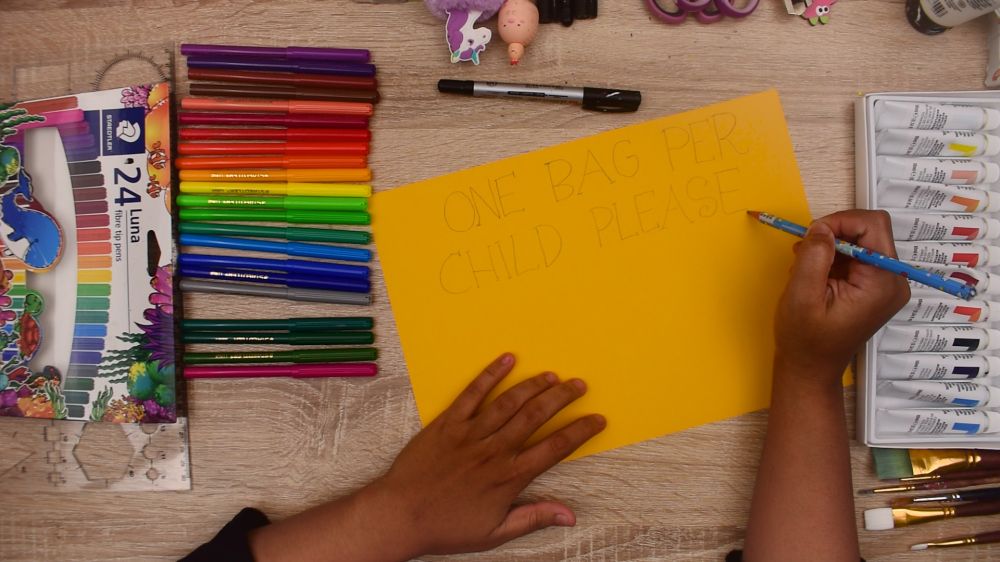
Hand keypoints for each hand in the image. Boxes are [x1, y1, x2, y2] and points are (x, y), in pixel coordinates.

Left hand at [361, 353, 605, 557]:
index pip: (555, 448)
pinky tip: (506, 360)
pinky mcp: (447, 423)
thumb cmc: (446, 527)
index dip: (579, 431)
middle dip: (562, 398)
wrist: (400, 515)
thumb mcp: (494, 534)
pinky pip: (472, 394)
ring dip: (533, 385)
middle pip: (536, 416)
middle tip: (579, 385)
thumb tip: (569, 516)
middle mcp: (493, 451)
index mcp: (509, 478)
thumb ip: (533, 518)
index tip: (597, 419)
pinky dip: (490, 375)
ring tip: (552, 375)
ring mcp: (470, 434)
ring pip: (509, 402)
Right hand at [774, 210, 908, 381]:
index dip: (840, 221)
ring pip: (860, 241)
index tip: (812, 234)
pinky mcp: (874, 287)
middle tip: (805, 250)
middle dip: (833, 233)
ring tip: (805, 268)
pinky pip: (856, 256)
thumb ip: (813, 257)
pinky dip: (832, 258)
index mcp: (882, 282)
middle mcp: (893, 281)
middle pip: (869, 231)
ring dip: (830, 247)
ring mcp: (885, 284)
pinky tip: (815, 275)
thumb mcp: (802, 295)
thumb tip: (821, 228)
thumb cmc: (805, 339)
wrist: (810, 368)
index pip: (873, 226)